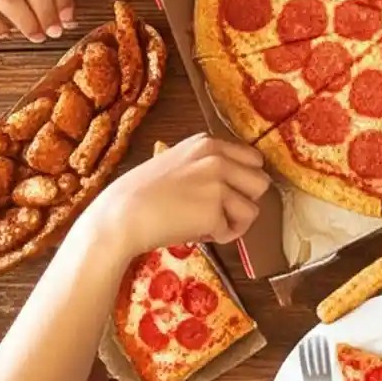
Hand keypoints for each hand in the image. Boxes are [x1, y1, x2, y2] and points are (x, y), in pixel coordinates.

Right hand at [83, 133, 270, 257]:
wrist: (120, 216)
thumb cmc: (142, 195)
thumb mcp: (177, 162)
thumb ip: (206, 165)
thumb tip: (235, 182)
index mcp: (208, 143)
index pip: (254, 159)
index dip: (244, 181)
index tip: (229, 193)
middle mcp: (217, 158)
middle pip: (261, 183)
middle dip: (243, 201)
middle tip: (218, 211)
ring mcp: (218, 182)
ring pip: (253, 209)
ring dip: (233, 222)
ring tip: (206, 224)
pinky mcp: (214, 209)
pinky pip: (233, 230)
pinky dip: (218, 237)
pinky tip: (195, 232)